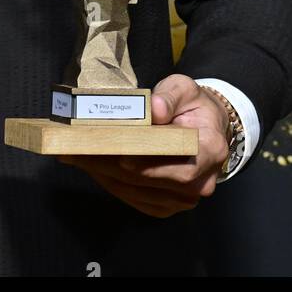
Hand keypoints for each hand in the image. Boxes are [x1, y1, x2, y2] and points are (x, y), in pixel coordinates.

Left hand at [55, 74, 230, 217]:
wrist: (205, 125)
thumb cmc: (192, 105)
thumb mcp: (184, 88)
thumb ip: (170, 95)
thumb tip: (155, 109)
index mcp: (211, 150)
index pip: (181, 168)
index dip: (150, 165)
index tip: (121, 156)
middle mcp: (202, 180)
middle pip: (155, 183)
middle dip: (116, 168)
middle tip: (82, 154)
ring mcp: (186, 196)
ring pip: (142, 193)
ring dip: (108, 177)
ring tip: (79, 158)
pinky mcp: (170, 203)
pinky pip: (139, 200)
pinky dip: (114, 185)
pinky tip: (93, 168)